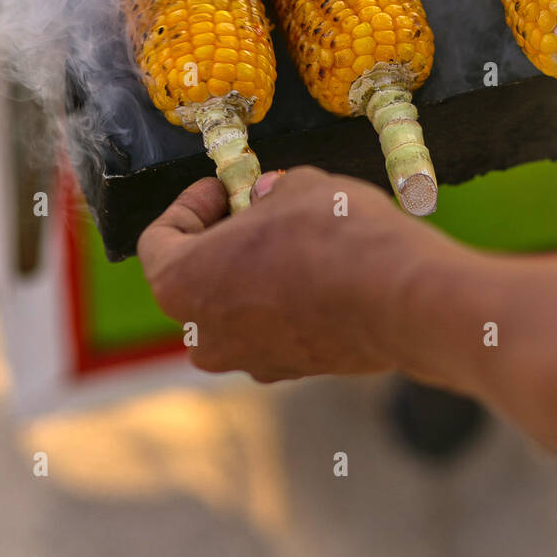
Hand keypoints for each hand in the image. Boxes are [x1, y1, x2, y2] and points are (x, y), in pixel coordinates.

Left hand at [137, 166, 451, 382]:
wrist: (399, 297)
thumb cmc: (334, 236)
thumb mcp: (296, 187)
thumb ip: (269, 194)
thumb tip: (269, 199)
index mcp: (181, 284)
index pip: (158, 242)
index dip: (189, 205)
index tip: (222, 187)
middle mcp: (203, 336)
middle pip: (196, 279)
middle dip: (223, 240)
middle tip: (257, 206)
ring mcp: (249, 360)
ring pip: (235, 308)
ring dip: (254, 271)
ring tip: (293, 233)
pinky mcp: (293, 370)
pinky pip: (273, 327)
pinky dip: (285, 299)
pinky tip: (321, 268)